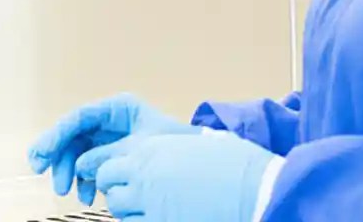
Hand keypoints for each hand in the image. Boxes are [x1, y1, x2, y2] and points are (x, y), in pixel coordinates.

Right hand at [28, 93, 197, 203]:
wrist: (194, 161)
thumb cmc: (174, 147)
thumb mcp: (142, 150)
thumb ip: (110, 156)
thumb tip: (82, 166)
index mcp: (118, 108)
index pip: (79, 117)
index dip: (56, 135)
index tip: (41, 156)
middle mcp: (108, 120)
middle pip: (72, 135)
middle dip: (59, 158)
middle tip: (50, 180)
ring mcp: (107, 137)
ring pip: (76, 152)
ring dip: (69, 173)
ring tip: (69, 194)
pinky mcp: (108, 155)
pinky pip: (86, 165)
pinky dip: (83, 182)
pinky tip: (86, 196)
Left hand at [76, 132, 274, 221]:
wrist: (254, 187)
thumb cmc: (236, 164)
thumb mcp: (196, 147)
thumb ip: (171, 154)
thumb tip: (167, 161)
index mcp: (152, 149)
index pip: (109, 164)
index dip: (117, 175)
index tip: (127, 181)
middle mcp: (144, 174)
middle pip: (107, 187)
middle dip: (117, 192)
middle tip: (135, 199)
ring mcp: (149, 203)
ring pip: (117, 210)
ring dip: (129, 211)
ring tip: (151, 210)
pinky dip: (142, 221)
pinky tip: (161, 217)